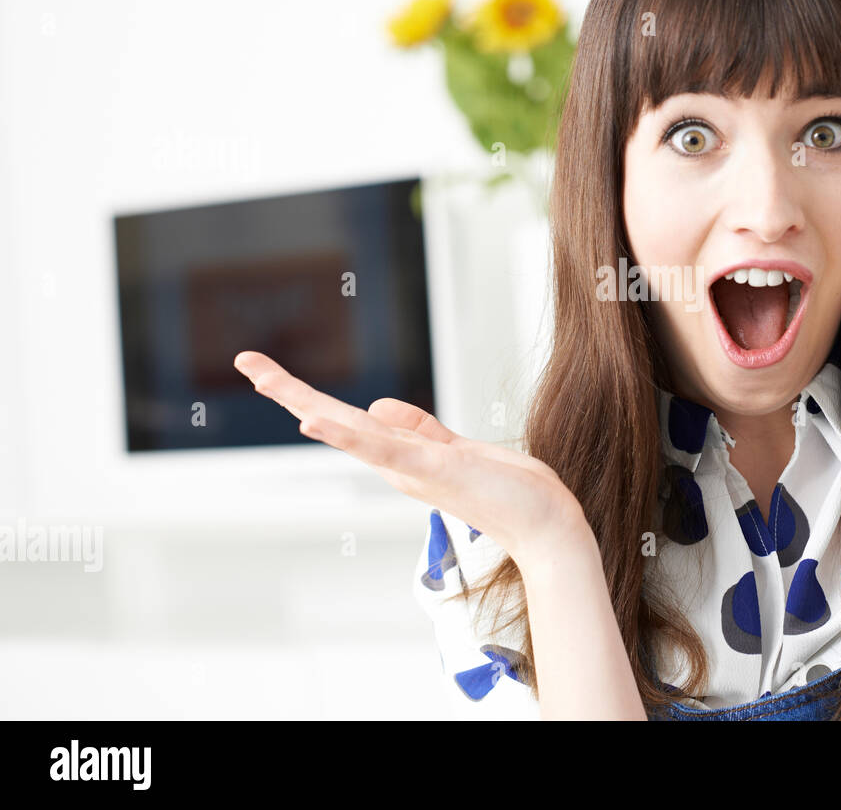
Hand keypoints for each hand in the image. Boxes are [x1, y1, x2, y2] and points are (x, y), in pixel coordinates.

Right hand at [232, 351, 583, 563]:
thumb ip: (420, 429)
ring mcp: (413, 469)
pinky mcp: (434, 470)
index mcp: (403, 456)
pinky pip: (384, 450)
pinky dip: (349, 437)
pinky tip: (316, 424)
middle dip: (290, 392)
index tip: (269, 373)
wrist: (546, 527)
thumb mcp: (458, 450)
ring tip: (266, 380)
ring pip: (350, 432)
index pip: (348, 421)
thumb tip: (376, 406)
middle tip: (246, 361)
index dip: (309, 398)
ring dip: (307, 405)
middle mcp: (399, 465)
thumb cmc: (509, 492)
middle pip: (334, 422)